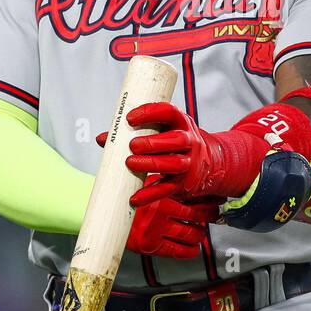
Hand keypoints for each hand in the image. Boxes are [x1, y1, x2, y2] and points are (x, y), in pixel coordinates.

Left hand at [117, 102, 268, 207]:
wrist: (207, 164)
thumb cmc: (174, 144)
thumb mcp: (161, 131)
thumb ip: (133, 133)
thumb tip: (103, 139)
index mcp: (181, 123)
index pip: (169, 112)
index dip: (150, 113)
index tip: (130, 118)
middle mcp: (189, 141)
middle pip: (176, 140)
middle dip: (153, 143)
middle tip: (132, 146)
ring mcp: (189, 163)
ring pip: (174, 163)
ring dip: (151, 164)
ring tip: (130, 163)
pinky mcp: (184, 183)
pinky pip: (167, 189)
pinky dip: (150, 194)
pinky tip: (135, 198)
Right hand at [126, 176, 221, 258]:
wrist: (103, 215)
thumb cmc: (124, 198)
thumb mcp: (143, 184)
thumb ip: (162, 183)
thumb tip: (185, 180)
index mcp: (160, 192)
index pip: (191, 195)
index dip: (207, 198)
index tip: (216, 199)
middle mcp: (161, 210)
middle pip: (195, 214)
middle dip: (209, 215)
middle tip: (215, 215)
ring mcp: (157, 229)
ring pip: (189, 233)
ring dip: (200, 233)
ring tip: (202, 232)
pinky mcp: (151, 245)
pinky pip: (177, 250)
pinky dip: (189, 250)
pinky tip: (194, 249)